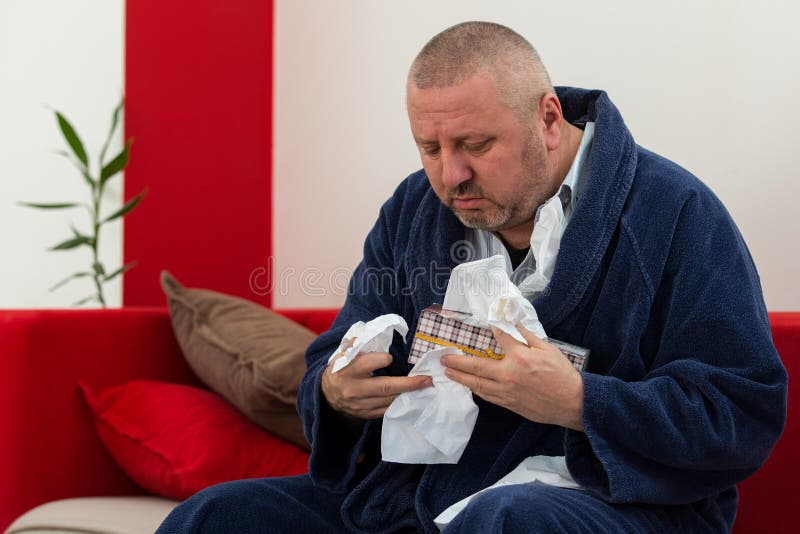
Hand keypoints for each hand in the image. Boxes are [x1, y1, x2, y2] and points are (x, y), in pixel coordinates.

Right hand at [321, 351, 432, 419]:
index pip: (366, 364)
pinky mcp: (365, 414)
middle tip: (427, 380)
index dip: (381, 359)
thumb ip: (353, 346)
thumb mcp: (342, 355)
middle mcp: (354, 389)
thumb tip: (362, 336)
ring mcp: (360, 405)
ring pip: (389, 401)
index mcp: (347, 371)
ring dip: (408, 394)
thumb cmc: (340, 369)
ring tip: (424, 387)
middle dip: (408, 384)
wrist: (327, 395)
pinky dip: (400, 403)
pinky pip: (386, 410)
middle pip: (385, 387)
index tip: (390, 358)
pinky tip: (411, 397)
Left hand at [441, 324, 583, 430]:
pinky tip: (469, 386)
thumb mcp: (548, 348)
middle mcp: (508, 374)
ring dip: (460, 379)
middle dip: (457, 362)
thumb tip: (512, 324)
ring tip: (448, 374)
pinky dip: (475, 390)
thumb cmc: (562, 375)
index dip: (491, 329)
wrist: (572, 403)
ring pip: (477, 385)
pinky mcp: (509, 404)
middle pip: (476, 367)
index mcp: (519, 357)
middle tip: (443, 359)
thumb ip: (527, 336)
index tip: (481, 324)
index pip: (499, 338)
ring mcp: (506, 391)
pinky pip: (487, 396)